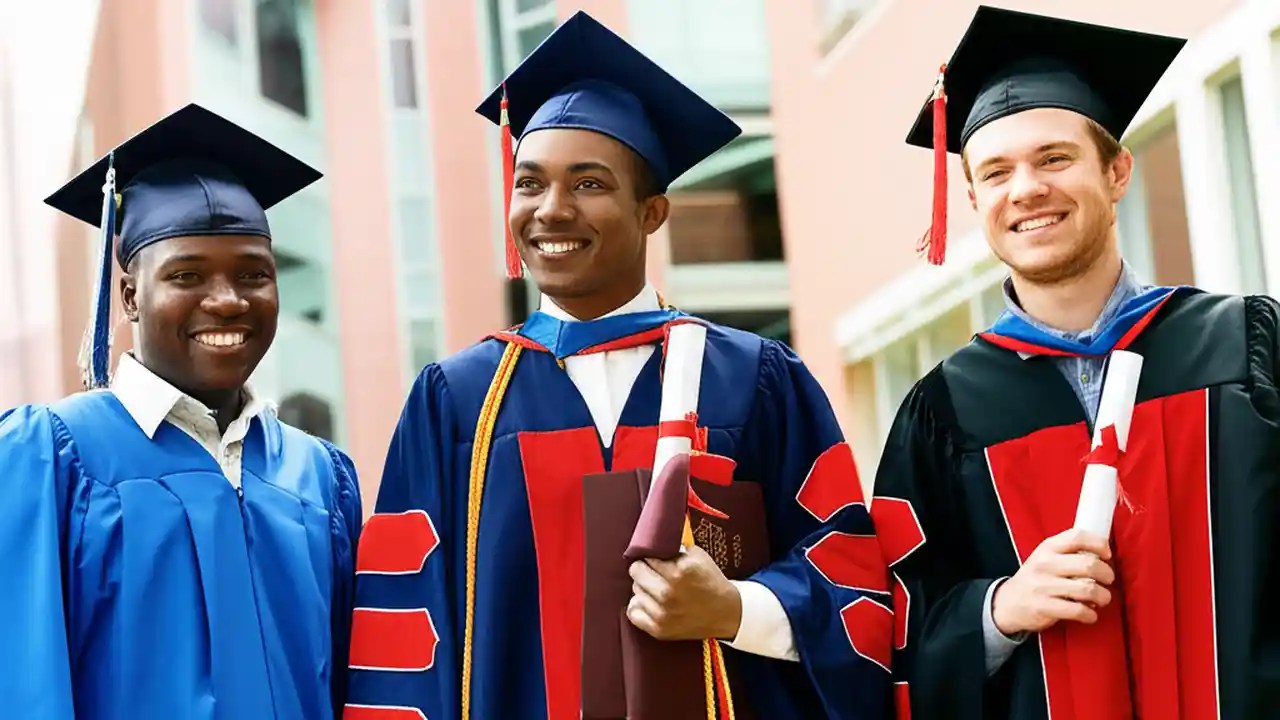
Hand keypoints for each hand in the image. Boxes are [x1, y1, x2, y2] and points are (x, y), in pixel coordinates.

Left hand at [626, 545, 742, 640]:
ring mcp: (662, 614)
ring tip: (658, 589)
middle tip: (654, 572)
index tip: (656, 559)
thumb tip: (653, 540)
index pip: (647, 557)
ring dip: (644, 588)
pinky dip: (639, 607)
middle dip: (644, 569)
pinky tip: (651, 603)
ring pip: (635, 591)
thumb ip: (674, 546)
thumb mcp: (698, 556)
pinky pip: (633, 613)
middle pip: (636, 572)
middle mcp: (668, 593)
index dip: (652, 556)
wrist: (725, 613)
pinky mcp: (659, 630)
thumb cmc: (710, 581)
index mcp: (679, 572)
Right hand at [992, 528, 1114, 636]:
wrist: (1008, 602)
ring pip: (1088, 589)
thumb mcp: (1045, 557)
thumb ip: (1069, 552)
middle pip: (1089, 564)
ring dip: (1103, 597)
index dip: (1099, 544)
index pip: (1078, 537)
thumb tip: (1102, 554)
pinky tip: (1089, 614)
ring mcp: (1043, 586)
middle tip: (1107, 580)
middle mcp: (1045, 564)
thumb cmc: (1036, 579)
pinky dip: (1090, 615)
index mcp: (1047, 548)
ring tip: (1102, 599)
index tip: (1107, 555)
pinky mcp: (1044, 607)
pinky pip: (1078, 610)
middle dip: (1107, 574)